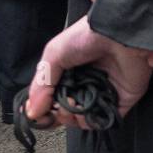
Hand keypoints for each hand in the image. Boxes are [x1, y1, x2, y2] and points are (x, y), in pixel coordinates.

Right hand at [23, 15, 152, 129]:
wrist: (120, 33)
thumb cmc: (88, 35)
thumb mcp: (54, 53)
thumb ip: (42, 84)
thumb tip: (32, 112)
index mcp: (69, 73)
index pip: (52, 100)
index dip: (43, 111)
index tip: (39, 115)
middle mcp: (85, 84)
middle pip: (66, 113)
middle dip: (58, 114)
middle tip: (58, 106)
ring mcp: (102, 92)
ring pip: (82, 120)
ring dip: (73, 118)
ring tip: (74, 104)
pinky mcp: (121, 99)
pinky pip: (104, 120)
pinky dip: (93, 120)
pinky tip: (88, 108)